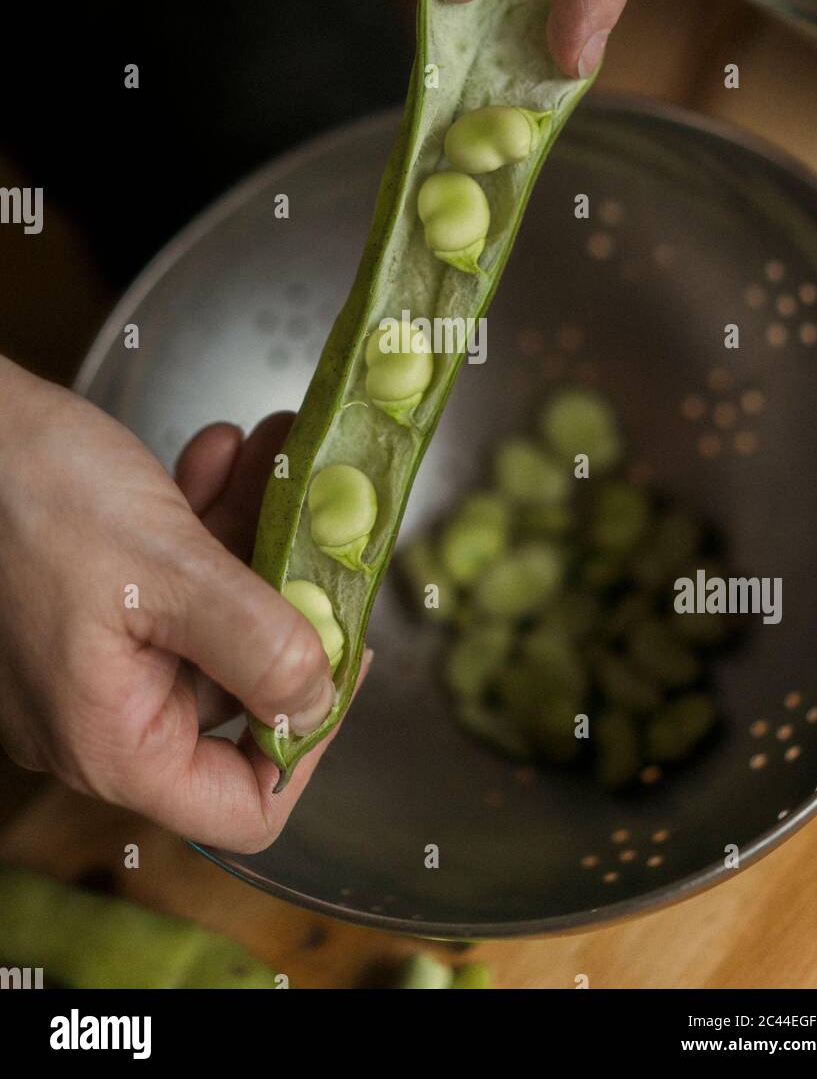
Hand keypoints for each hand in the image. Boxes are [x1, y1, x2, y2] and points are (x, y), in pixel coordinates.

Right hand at [0, 358, 360, 851]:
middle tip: (326, 520)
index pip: (242, 803)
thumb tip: (323, 697)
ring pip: (215, 615)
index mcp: (115, 741)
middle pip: (241, 688)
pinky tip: (220, 453)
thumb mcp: (163, 570)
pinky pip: (174, 575)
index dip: (311, 738)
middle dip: (292, 594)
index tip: (345, 647)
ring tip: (281, 456)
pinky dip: (206, 517)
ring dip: (255, 534)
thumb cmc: (28, 498)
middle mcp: (108, 710)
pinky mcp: (94, 596)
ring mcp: (99, 652)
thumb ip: (257, 643)